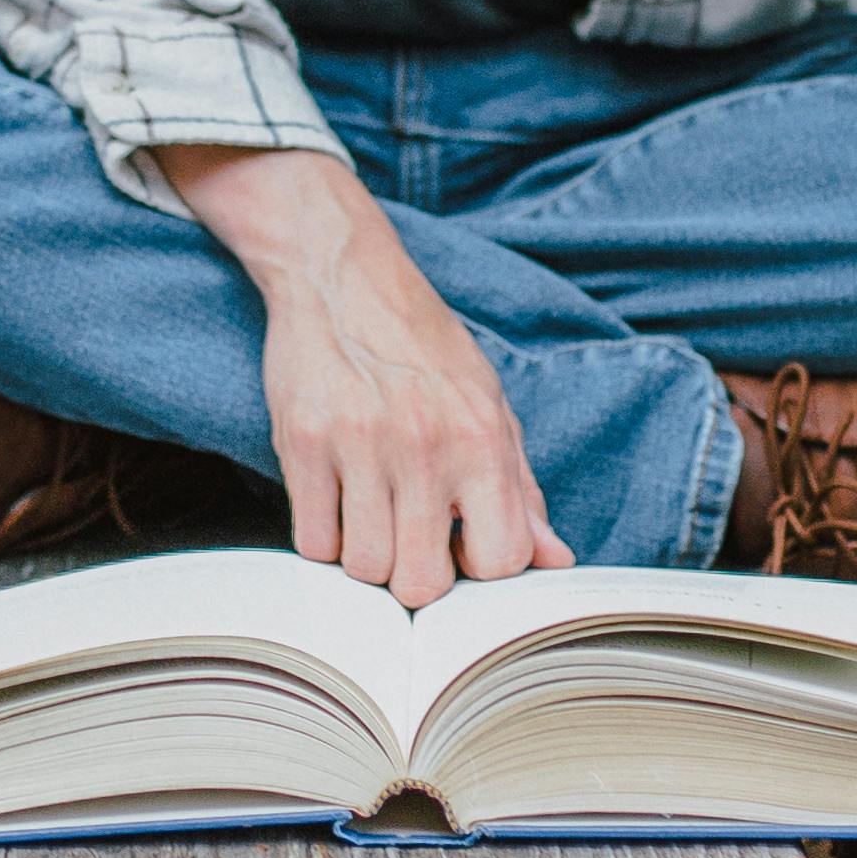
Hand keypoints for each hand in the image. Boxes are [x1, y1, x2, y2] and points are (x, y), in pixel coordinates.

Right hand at [155, 144, 571, 608]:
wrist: (343, 275)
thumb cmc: (423, 347)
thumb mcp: (489, 405)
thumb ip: (521, 490)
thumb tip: (554, 560)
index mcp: (481, 437)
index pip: (499, 560)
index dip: (478, 569)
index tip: (460, 547)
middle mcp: (425, 443)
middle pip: (421, 582)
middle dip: (415, 576)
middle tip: (408, 538)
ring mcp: (359, 444)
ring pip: (364, 567)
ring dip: (366, 555)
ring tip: (371, 513)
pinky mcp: (302, 442)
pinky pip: (311, 542)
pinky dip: (323, 536)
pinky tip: (335, 500)